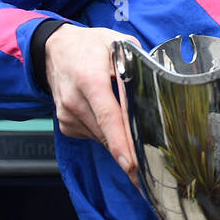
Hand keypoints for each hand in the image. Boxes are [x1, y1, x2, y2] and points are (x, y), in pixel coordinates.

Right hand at [45, 24, 139, 183]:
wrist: (54, 49)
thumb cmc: (91, 46)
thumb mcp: (118, 44)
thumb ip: (140, 64)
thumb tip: (165, 83)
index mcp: (90, 79)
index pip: (109, 117)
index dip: (122, 143)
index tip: (132, 165)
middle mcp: (75, 100)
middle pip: (107, 134)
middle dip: (127, 153)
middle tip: (145, 175)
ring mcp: (67, 114)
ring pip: (101, 138)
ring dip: (118, 140)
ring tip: (131, 135)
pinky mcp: (65, 123)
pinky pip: (92, 135)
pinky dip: (105, 132)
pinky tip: (108, 118)